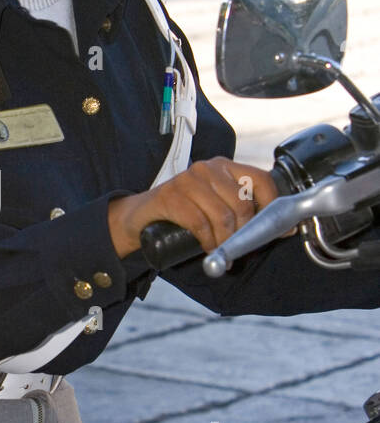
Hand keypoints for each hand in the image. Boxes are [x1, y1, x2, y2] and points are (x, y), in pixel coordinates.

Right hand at [107, 158, 279, 258]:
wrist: (141, 216)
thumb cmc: (185, 213)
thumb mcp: (216, 207)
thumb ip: (243, 210)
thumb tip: (281, 228)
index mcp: (226, 167)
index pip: (261, 180)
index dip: (274, 206)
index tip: (280, 230)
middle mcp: (208, 168)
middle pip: (243, 202)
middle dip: (245, 233)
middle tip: (240, 250)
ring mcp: (188, 179)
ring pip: (223, 215)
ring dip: (226, 242)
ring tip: (224, 255)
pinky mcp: (170, 195)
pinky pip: (200, 223)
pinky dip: (208, 242)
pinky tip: (208, 249)